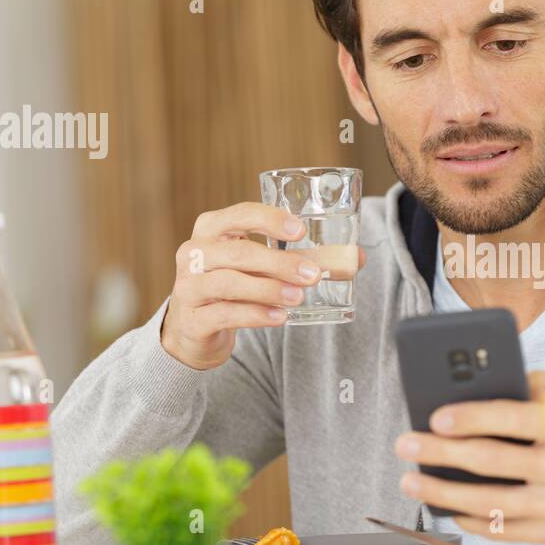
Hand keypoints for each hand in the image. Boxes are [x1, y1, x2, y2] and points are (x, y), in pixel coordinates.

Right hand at [160, 201, 366, 369]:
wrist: (195, 329)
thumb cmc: (236, 285)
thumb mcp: (259, 265)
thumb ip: (300, 258)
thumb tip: (356, 257)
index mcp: (212, 229)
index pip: (239, 215)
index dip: (269, 220)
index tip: (300, 230)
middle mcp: (194, 253)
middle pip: (237, 253)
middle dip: (279, 263)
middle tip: (313, 275)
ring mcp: (188, 287)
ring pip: (228, 284)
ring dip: (268, 289)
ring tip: (299, 297)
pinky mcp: (192, 319)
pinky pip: (223, 314)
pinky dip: (255, 315)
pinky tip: (279, 317)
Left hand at [393, 371, 544, 543]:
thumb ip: (534, 387)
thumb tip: (477, 389)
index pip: (513, 419)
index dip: (472, 417)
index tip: (436, 417)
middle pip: (492, 462)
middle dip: (441, 452)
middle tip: (406, 444)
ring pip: (492, 503)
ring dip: (444, 493)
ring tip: (412, 481)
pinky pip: (508, 531)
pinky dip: (474, 521)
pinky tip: (450, 509)